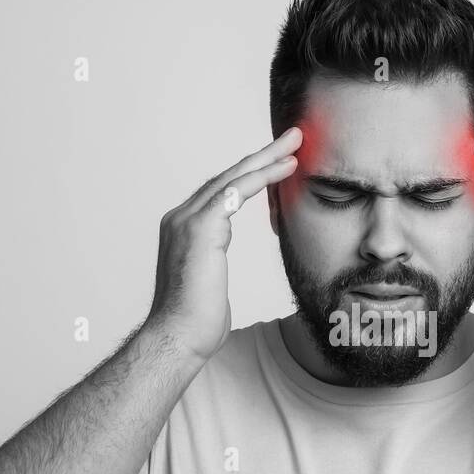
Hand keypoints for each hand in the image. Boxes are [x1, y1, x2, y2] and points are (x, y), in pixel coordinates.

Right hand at [147, 127, 301, 362]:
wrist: (178, 336)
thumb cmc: (195, 323)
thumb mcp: (207, 285)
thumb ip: (211, 263)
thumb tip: (218, 261)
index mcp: (181, 230)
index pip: (219, 193)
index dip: (248, 175)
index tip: (274, 163)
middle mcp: (181, 218)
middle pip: (227, 176)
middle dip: (261, 155)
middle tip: (291, 137)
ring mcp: (188, 220)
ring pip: (233, 177)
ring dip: (267, 157)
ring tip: (295, 143)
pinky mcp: (201, 227)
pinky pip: (236, 190)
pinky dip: (263, 175)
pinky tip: (285, 167)